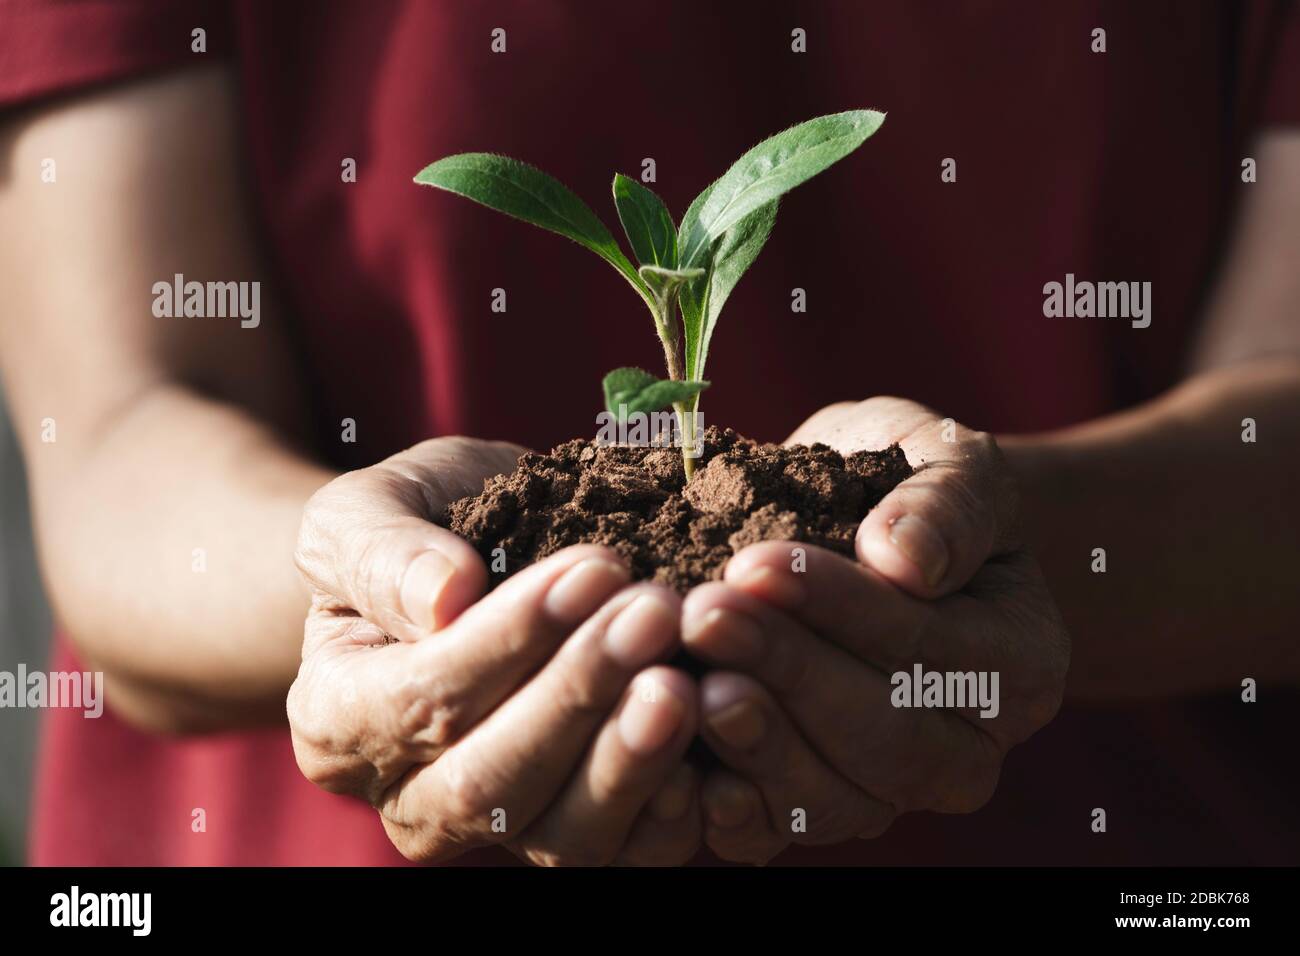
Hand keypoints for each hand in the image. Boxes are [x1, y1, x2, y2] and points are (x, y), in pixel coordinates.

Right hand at [288, 437, 700, 864]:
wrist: (461, 565)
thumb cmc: (411, 532)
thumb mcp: (366, 512)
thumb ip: (383, 551)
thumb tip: (445, 596)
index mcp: (339, 720)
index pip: (422, 700)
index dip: (511, 640)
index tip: (593, 567)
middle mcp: (411, 798)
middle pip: (492, 784)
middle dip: (581, 694)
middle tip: (657, 611)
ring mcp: (497, 831)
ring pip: (564, 836)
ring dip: (633, 756)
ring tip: (688, 677)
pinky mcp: (574, 829)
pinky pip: (629, 852)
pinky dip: (675, 809)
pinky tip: (713, 737)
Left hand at [681, 398, 1069, 862]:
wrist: (861, 529)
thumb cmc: (906, 486)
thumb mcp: (941, 461)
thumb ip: (946, 503)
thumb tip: (905, 561)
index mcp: (1019, 662)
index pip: (930, 646)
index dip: (842, 609)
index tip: (755, 563)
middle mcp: (967, 749)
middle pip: (885, 736)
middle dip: (787, 673)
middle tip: (702, 615)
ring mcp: (891, 792)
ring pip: (832, 798)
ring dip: (755, 743)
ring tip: (689, 684)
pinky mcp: (818, 811)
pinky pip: (776, 834)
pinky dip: (727, 810)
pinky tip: (679, 768)